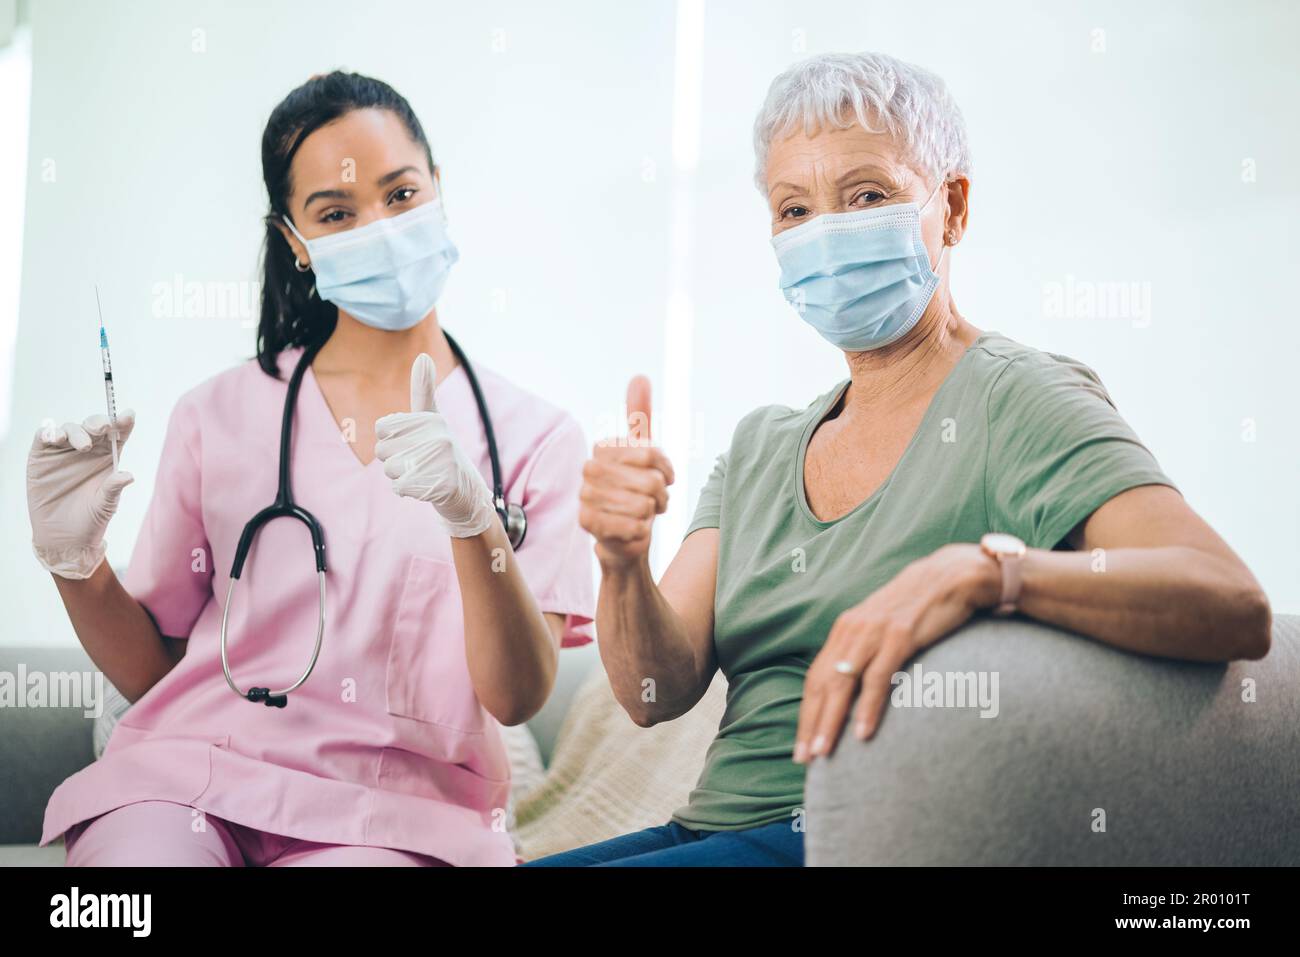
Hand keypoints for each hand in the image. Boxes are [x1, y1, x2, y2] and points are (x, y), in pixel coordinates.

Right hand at [27, 411, 135, 579]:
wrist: (63, 537)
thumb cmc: (90, 519)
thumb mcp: (106, 505)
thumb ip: (113, 488)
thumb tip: (128, 475)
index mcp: (108, 457)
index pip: (118, 434)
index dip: (123, 422)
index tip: (129, 415)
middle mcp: (87, 450)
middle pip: (92, 426)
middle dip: (98, 422)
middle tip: (102, 428)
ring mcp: (63, 451)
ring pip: (69, 429)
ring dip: (75, 431)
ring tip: (82, 444)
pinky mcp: (41, 457)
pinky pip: (43, 438)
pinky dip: (47, 432)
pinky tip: (53, 436)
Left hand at [374, 353, 496, 537]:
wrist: (465, 492)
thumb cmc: (441, 452)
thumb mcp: (433, 419)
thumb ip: (424, 389)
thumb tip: (423, 355)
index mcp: (433, 419)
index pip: (382, 428)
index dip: (389, 439)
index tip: (410, 442)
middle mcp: (439, 436)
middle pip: (382, 450)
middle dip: (393, 460)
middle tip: (418, 462)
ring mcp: (442, 461)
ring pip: (389, 469)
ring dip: (399, 476)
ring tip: (422, 474)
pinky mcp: (440, 484)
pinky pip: (399, 487)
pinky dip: (406, 490)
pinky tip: (423, 486)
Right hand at [578, 376, 674, 569]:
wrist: (624, 532)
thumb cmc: (635, 488)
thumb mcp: (643, 451)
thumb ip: (640, 416)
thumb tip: (639, 377)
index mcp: (603, 447)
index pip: (651, 453)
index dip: (666, 469)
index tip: (665, 476)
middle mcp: (589, 469)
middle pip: (650, 481)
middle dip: (661, 494)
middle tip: (655, 500)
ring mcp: (586, 496)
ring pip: (644, 505)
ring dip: (652, 513)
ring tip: (643, 513)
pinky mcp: (588, 523)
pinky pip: (634, 525)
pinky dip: (641, 530)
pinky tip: (633, 528)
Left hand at [794, 543, 1000, 762]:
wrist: (950, 576)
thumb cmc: (918, 608)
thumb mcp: (883, 627)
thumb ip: (866, 651)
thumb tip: (854, 683)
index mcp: (845, 630)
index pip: (816, 678)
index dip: (807, 713)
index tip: (801, 744)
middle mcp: (852, 631)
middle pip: (822, 684)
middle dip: (811, 724)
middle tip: (804, 758)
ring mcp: (874, 633)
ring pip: (843, 684)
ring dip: (831, 722)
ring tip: (823, 753)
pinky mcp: (900, 636)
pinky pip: (878, 678)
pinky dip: (867, 707)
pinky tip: (862, 732)